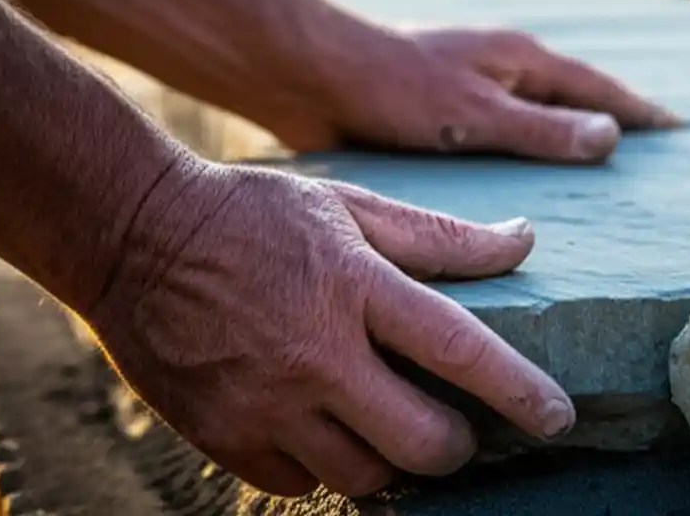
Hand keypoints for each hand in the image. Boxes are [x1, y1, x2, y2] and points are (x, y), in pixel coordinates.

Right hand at [86, 159, 570, 496]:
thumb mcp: (349, 205)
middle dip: (457, 447)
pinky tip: (328, 429)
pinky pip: (302, 484)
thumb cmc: (252, 214)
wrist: (132, 237)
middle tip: (458, 430)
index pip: (459, 350)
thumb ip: (439, 236)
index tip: (558, 417)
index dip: (520, 391)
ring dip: (394, 462)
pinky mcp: (223, 436)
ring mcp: (264, 404)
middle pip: (419, 441)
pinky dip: (328, 467)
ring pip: (364, 477)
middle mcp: (314, 354)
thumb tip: (522, 239)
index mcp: (353, 286)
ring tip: (390, 426)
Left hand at [266, 9, 678, 159]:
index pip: (597, 87)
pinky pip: (501, 141)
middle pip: (573, 101)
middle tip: (652, 160)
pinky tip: (524, 195)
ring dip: (568, 143)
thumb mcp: (476, 114)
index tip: (678, 133)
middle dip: (612, 125)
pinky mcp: (441, 117)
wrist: (312, 80)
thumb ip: (542, 129)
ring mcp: (471, 92)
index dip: (639, 111)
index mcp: (519, 59)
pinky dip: (526, 160)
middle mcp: (501, 71)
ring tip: (599, 184)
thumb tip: (611, 137)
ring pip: (536, 121)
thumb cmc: (393, 90)